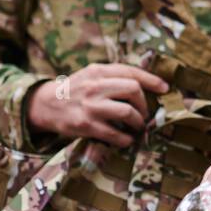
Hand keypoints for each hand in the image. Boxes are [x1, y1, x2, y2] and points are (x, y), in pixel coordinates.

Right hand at [26, 63, 167, 147]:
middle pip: (133, 89)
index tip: (165, 88)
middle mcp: (95, 86)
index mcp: (99, 71)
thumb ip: (114, 76)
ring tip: (137, 126)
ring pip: (127, 111)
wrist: (45, 105)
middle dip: (144, 104)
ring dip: (138, 122)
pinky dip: (125, 139)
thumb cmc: (76, 90)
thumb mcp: (92, 75)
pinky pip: (115, 134)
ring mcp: (90, 106)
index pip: (131, 72)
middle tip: (145, 113)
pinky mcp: (85, 125)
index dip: (152, 80)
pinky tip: (126, 139)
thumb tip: (147, 82)